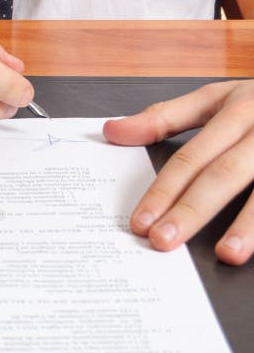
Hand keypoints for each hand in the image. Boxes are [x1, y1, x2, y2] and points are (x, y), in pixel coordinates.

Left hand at [103, 80, 253, 265]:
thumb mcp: (216, 99)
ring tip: (228, 253)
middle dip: (192, 211)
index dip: (164, 191)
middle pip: (224, 174)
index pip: (191, 157)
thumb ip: (165, 117)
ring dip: (250, 224)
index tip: (140, 222)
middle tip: (163, 241)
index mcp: (237, 112)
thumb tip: (111, 130)